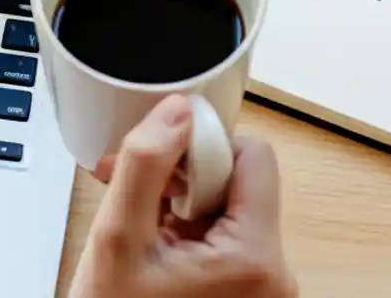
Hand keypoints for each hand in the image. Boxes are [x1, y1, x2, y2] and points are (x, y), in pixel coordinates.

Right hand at [69, 95, 297, 297]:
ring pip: (230, 204)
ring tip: (142, 223)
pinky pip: (226, 232)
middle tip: (141, 197)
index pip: (254, 155)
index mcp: (254, 259)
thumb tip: (176, 111)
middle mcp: (275, 274)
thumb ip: (145, 165)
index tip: (161, 161)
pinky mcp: (248, 289)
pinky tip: (154, 238)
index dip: (202, 147)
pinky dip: (188, 226)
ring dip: (181, 200)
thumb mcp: (116, 238)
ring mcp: (263, 285)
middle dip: (185, 176)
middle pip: (242, 179)